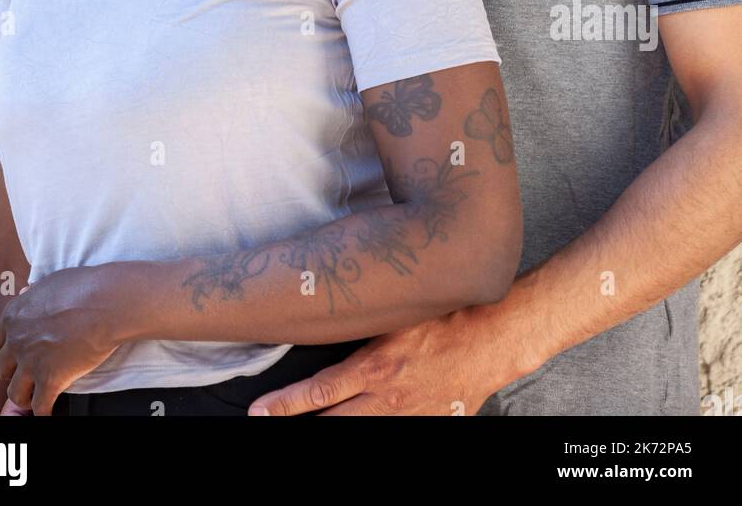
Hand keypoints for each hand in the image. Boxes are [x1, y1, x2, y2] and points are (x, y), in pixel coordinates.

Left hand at [0, 265, 126, 415]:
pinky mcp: (49, 380)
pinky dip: (43, 412)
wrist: (105, 302)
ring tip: (35, 397)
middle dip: (14, 372)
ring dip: (24, 396)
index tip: (22, 353)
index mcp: (14, 316)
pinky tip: (50, 411)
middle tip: (29, 373)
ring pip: (14, 393)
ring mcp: (31, 362)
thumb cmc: (84, 286)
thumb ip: (33, 295)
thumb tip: (28, 294)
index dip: (11, 349)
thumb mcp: (49, 282)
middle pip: (1, 368)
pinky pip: (39, 407)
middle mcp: (16, 341)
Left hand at [247, 305, 522, 415]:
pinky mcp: (428, 426)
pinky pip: (392, 434)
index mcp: (376, 367)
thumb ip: (361, 323)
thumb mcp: (394, 314)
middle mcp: (387, 399)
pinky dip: (373, 430)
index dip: (284, 407)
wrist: (491, 338)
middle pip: (332, 425)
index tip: (258, 413)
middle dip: (299, 427)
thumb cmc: (443, 315)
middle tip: (270, 426)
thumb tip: (322, 317)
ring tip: (309, 426)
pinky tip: (363, 422)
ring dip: (334, 428)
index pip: (319, 393)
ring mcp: (408, 418)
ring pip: (359, 433)